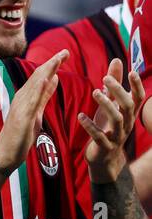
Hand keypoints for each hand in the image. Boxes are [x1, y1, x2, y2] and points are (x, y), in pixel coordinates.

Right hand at [0, 49, 66, 170]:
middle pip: (38, 77)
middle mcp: (22, 99)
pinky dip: (38, 88)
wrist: (5, 155)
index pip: (41, 77)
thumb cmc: (19, 137)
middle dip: (52, 63)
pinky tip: (46, 78)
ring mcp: (21, 107)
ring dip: (47, 71)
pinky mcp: (22, 117)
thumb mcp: (36, 113)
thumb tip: (54, 79)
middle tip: (66, 51)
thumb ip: (44, 96)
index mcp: (26, 98)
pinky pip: (32, 100)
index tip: (65, 54)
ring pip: (35, 85)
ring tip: (58, 58)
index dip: (53, 65)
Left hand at [81, 59, 143, 183]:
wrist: (103, 158)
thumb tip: (117, 60)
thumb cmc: (106, 127)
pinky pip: (99, 136)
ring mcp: (116, 136)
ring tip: (95, 92)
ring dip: (106, 104)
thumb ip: (113, 84)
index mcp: (129, 113)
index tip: (131, 71)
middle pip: (127, 105)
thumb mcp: (110, 105)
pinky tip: (80, 116)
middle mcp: (126, 123)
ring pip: (116, 119)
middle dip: (118, 90)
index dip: (136, 85)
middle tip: (104, 78)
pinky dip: (90, 126)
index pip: (138, 97)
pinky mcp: (104, 146)